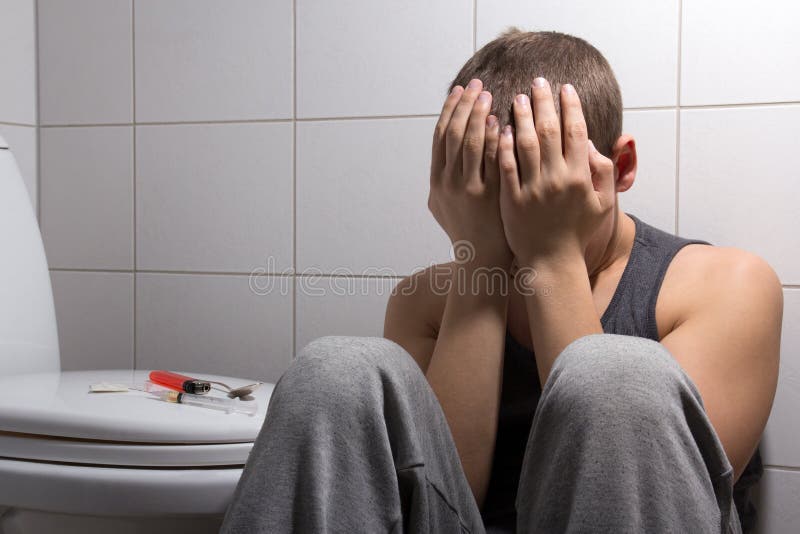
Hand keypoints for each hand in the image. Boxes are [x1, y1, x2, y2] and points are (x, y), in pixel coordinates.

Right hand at [429, 78, 512, 268]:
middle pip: (454, 134)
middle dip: (464, 106)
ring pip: (471, 143)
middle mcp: (448, 183)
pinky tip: (501, 122)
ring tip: (488, 95)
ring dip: (478, 115)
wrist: (481, 260)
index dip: (450, 110)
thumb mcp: (442, 206)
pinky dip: (494, 139)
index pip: (440, 136)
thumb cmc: (465, 232)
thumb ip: (443, 179)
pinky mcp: (490, 195)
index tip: (459, 90)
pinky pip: (492, 160)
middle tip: (476, 84)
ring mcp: (469, 189)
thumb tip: (446, 149)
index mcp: (436, 182)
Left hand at [496, 78, 614, 267]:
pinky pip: (506, 166)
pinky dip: (504, 145)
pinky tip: (502, 127)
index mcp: (581, 177)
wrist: (551, 261)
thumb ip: (604, 172)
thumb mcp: (602, 204)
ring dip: (522, 117)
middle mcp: (557, 179)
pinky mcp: (512, 199)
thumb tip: (596, 142)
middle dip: (544, 102)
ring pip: (525, 144)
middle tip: (538, 81)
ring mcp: (533, 189)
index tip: (565, 88)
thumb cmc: (577, 232)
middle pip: (549, 131)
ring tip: (519, 97)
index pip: (576, 131)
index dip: (571, 107)